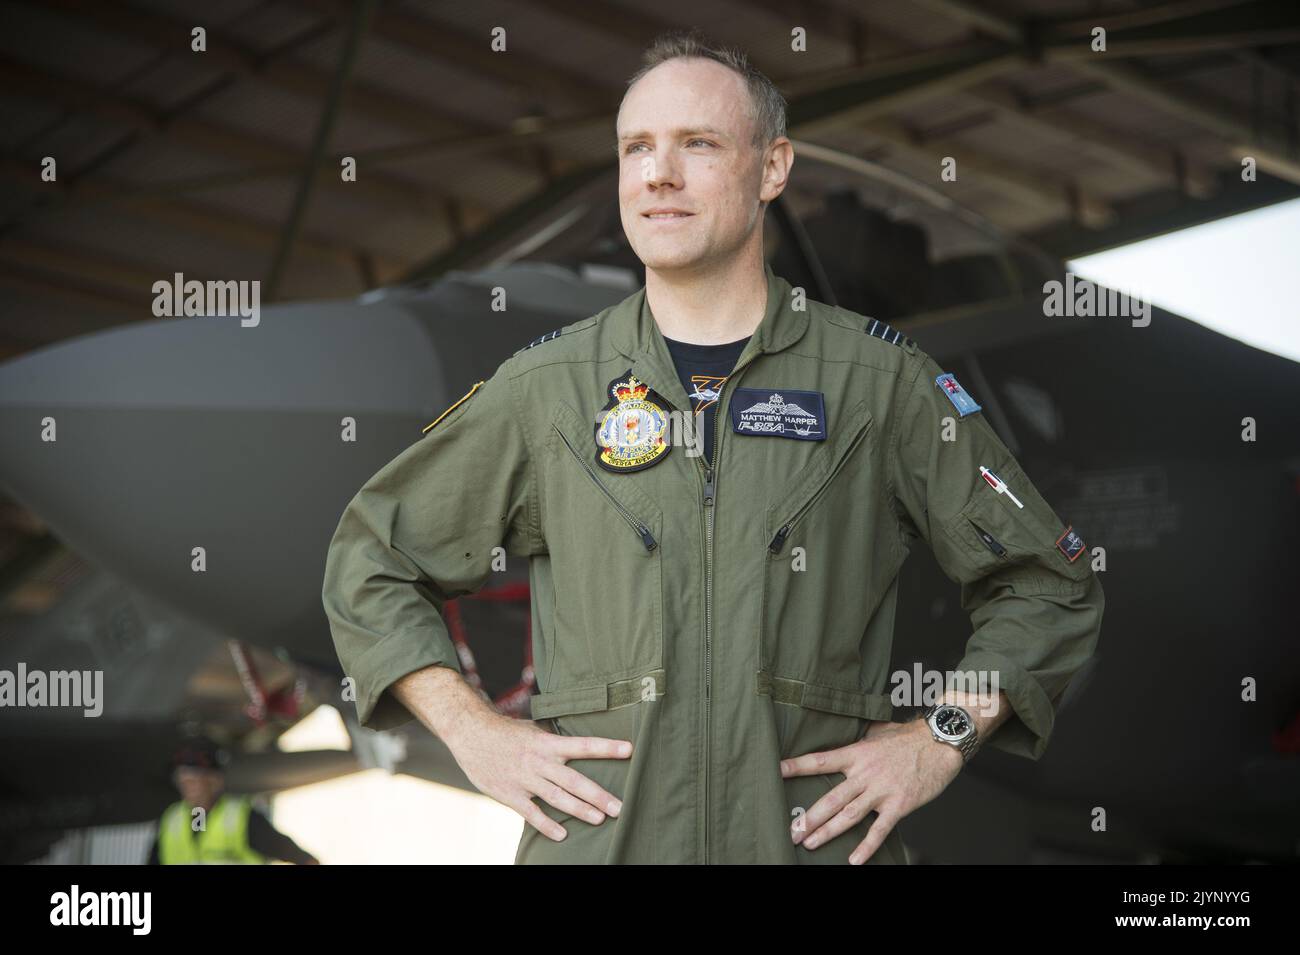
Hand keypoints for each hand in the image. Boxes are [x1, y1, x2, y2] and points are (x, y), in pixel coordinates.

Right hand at [447, 710, 631, 842]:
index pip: (583, 745)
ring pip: (557, 798)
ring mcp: (525, 779)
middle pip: (574, 780)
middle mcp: (540, 762)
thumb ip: (555, 742)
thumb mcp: (534, 730)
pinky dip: (546, 825)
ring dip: (580, 810)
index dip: (606, 748)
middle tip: (621, 806)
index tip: (629, 749)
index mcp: (548, 743)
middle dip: (599, 794)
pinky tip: (562, 835)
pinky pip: (531, 813)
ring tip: (601, 819)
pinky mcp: (510, 794)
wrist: (470, 734)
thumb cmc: (507, 732)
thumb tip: (580, 745)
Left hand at [780, 717, 962, 863]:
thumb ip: (859, 740)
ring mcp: (881, 790)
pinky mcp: (899, 804)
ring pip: (848, 815)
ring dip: (827, 831)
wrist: (940, 742)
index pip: (820, 760)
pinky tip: (854, 859)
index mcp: (856, 753)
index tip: (777, 771)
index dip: (797, 766)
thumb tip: (845, 736)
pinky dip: (866, 846)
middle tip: (792, 829)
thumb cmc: (908, 736)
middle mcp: (864, 773)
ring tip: (810, 843)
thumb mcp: (877, 731)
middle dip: (809, 816)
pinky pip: (880, 829)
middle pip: (831, 798)